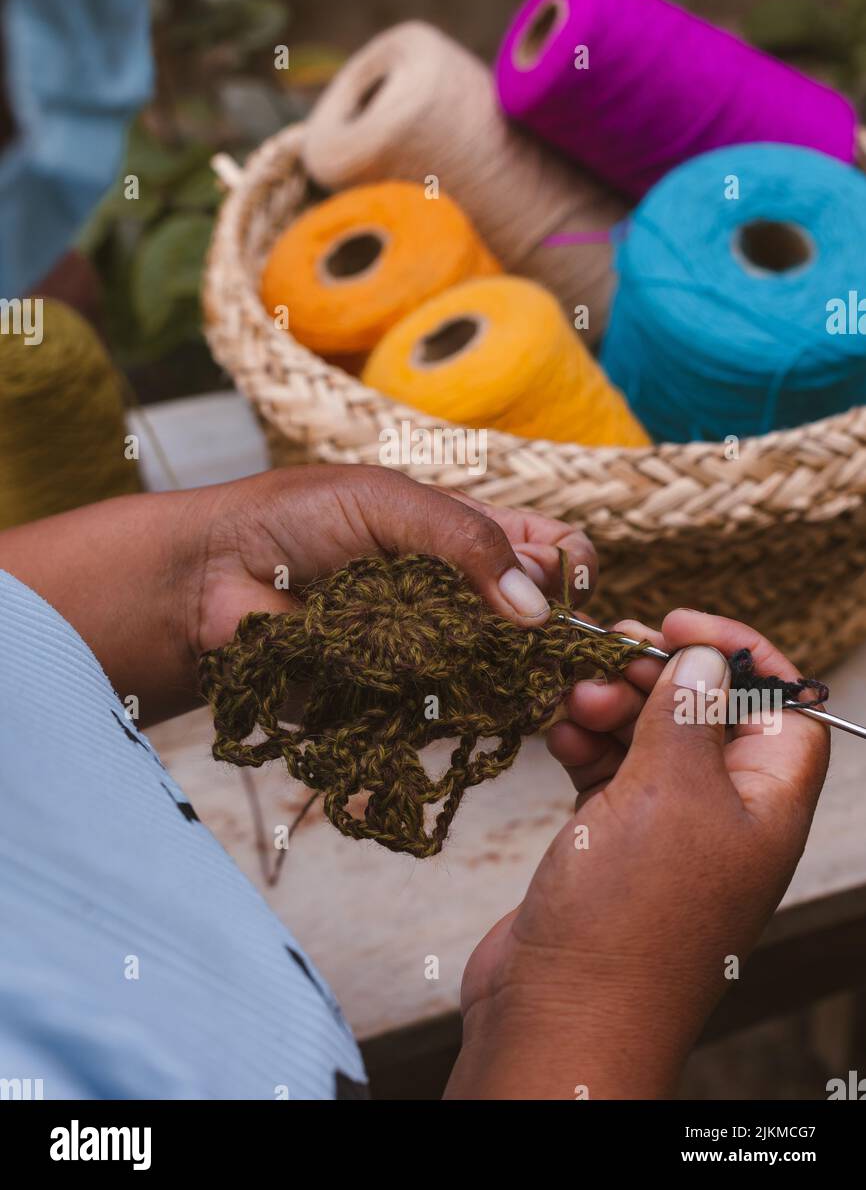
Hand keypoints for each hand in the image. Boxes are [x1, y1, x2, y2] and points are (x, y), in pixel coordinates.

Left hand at [0, 465, 595, 722]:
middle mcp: (466, 598)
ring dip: (512, 683)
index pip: (555, 553)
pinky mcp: (404, 704)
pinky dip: (462, 715)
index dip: (568, 570)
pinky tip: (451, 703)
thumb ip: (466, 542)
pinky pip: (454, 719)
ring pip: (510, 680)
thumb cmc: (294, 519)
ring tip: (489, 679)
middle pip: (542, 626)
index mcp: (471, 537)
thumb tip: (535, 608)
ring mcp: (440, 654)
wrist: (210, 580)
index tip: (558, 586)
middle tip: (533, 647)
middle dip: (551, 639)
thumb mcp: (388, 504)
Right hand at [446, 609, 829, 1099]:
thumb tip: (708, 656)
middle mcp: (723, 816)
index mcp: (767, 804)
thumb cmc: (631, 914)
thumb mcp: (671, 791)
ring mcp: (664, 833)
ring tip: (572, 699)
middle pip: (706, 713)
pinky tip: (555, 733)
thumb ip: (690, 710)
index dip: (740, 655)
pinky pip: (606, 770)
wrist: (559, 1013)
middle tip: (606, 656)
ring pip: (649, 738)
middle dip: (657, 675)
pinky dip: (584, 742)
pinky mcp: (609, 844)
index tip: (679, 624)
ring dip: (611, 705)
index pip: (781, 706)